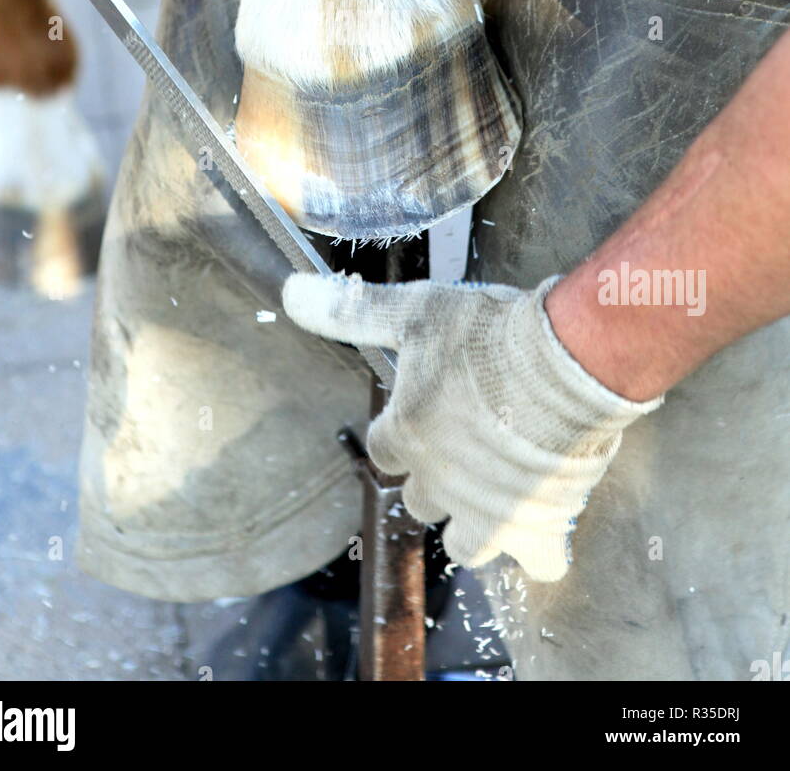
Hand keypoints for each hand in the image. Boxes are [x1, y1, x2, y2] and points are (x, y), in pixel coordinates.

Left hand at [283, 273, 662, 580]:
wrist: (564, 363)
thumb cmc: (490, 334)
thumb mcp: (415, 309)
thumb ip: (353, 310)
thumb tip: (291, 293)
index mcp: (405, 434)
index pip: (383, 449)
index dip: (401, 430)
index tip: (426, 409)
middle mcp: (439, 482)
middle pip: (421, 498)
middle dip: (437, 477)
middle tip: (469, 440)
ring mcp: (487, 512)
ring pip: (467, 543)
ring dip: (475, 521)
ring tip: (498, 489)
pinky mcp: (537, 528)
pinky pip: (539, 561)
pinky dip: (542, 548)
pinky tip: (548, 521)